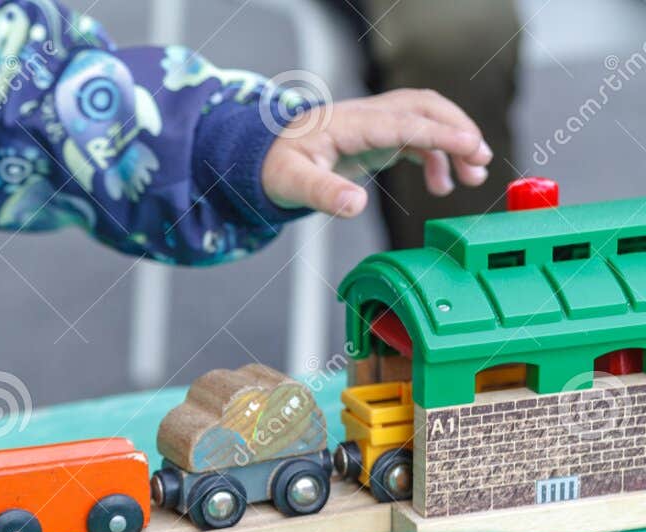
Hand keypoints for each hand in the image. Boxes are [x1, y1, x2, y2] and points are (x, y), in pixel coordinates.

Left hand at [262, 89, 492, 218]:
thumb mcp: (293, 184)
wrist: (266, 158)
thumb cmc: (277, 168)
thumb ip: (324, 194)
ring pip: (427, 120)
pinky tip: (442, 186)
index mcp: (350, 123)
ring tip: (473, 177)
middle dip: (458, 130)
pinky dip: (436, 157)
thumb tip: (355, 207)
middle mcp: (368, 116)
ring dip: (454, 143)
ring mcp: (375, 124)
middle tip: (482, 161)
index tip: (472, 146)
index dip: (441, 133)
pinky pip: (417, 138)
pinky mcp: (378, 137)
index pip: (406, 122)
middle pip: (425, 109)